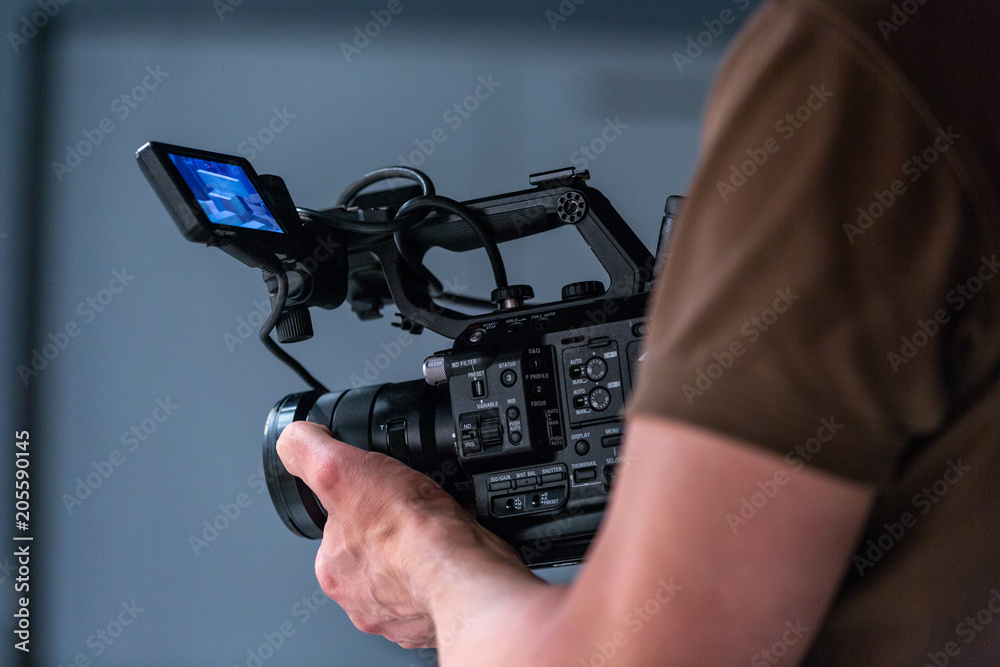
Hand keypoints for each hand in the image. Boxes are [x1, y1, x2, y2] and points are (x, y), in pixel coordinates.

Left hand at [275, 421, 526, 648]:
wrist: (462, 574)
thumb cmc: (408, 530)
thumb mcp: (336, 468)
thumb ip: (306, 450)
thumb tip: (293, 438)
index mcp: (334, 568)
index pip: (339, 525)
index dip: (359, 499)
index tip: (379, 489)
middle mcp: (363, 597)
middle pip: (375, 547)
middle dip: (392, 527)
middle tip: (413, 507)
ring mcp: (402, 610)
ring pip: (409, 567)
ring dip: (422, 549)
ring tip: (438, 527)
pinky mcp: (439, 613)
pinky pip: (441, 583)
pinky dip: (448, 564)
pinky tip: (455, 547)